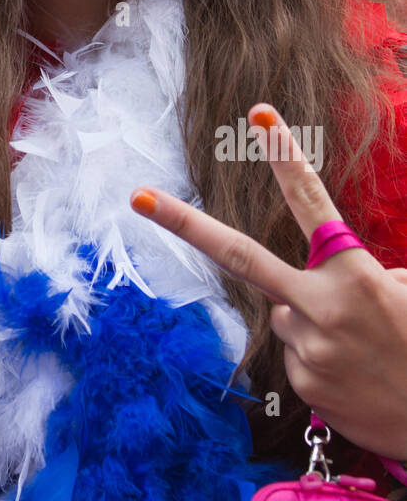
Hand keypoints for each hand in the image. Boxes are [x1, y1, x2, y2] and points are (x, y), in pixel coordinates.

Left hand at [130, 103, 406, 460]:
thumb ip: (363, 273)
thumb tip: (325, 275)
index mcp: (356, 272)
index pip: (311, 201)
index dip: (283, 157)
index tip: (258, 115)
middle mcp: (323, 306)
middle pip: (239, 255)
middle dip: (183, 224)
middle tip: (138, 196)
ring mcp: (307, 347)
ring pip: (283, 314)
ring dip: (311, 323)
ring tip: (360, 349)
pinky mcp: (301, 384)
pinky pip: (294, 355)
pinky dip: (319, 358)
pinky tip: (353, 375)